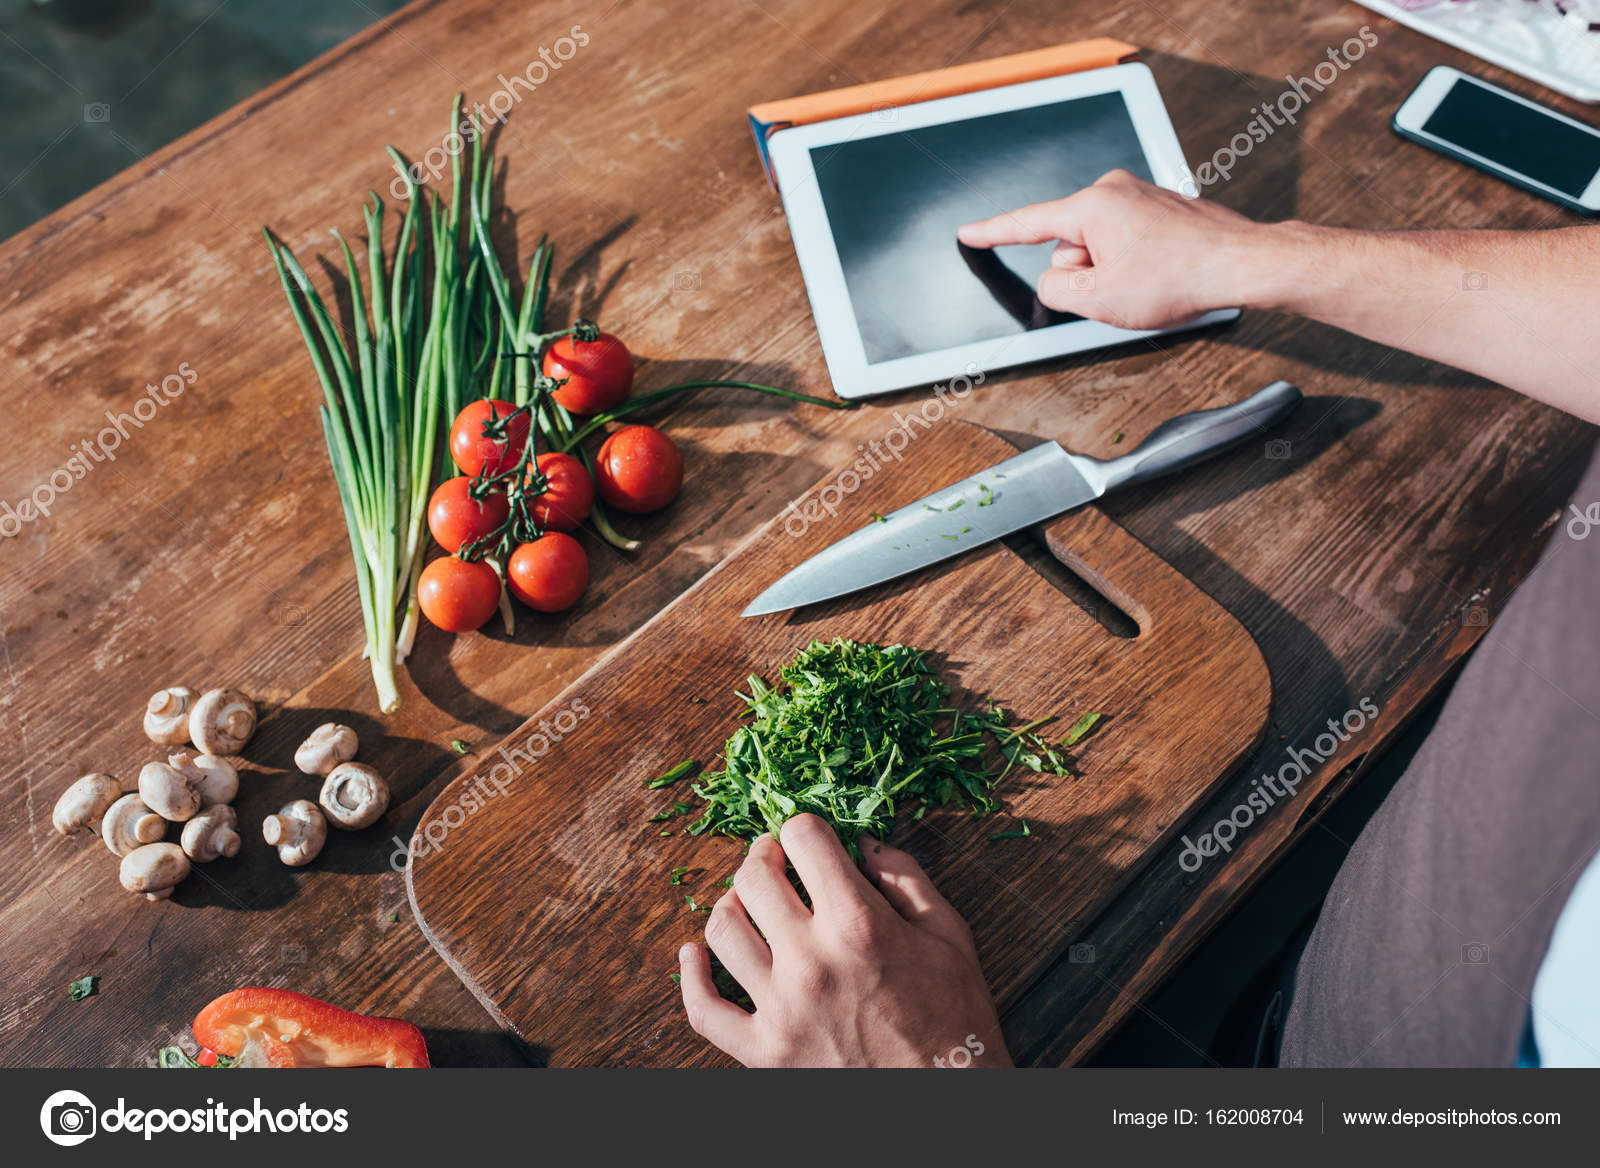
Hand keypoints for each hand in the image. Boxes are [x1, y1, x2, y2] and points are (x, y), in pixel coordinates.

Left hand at [677, 814, 1009, 1066]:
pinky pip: (704, 1010)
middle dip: (763, 855)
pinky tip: (695, 954)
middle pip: (754, 878)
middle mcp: (811, 961)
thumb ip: (906, 878)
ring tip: (749, 903)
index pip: (804, 839)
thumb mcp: (949, 934)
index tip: (809, 837)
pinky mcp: (764, 1052)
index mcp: (859, 925)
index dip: (806, 828)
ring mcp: (781, 1009)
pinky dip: (691, 975)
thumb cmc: (955, 1017)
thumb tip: (863, 843)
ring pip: (722, 931)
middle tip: (774, 858)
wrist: (949, 1096)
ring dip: (732, 904)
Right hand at [957, 169, 1268, 329]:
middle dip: (1086, 274)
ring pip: (1099, 247)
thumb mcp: (1099, 299)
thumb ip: (1056, 290)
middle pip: (1070, 246)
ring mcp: (1139, 195)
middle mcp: (1113, 190)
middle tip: (1124, 289)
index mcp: (1091, 206)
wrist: (1241, 264)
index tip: (968, 231)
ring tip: (1150, 282)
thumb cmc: (1180, 277)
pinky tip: (1161, 273)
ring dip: (1113, 271)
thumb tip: (1056, 279)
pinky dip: (1135, 263)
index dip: (992, 232)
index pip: (1027, 223)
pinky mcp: (1159, 207)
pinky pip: (1126, 242)